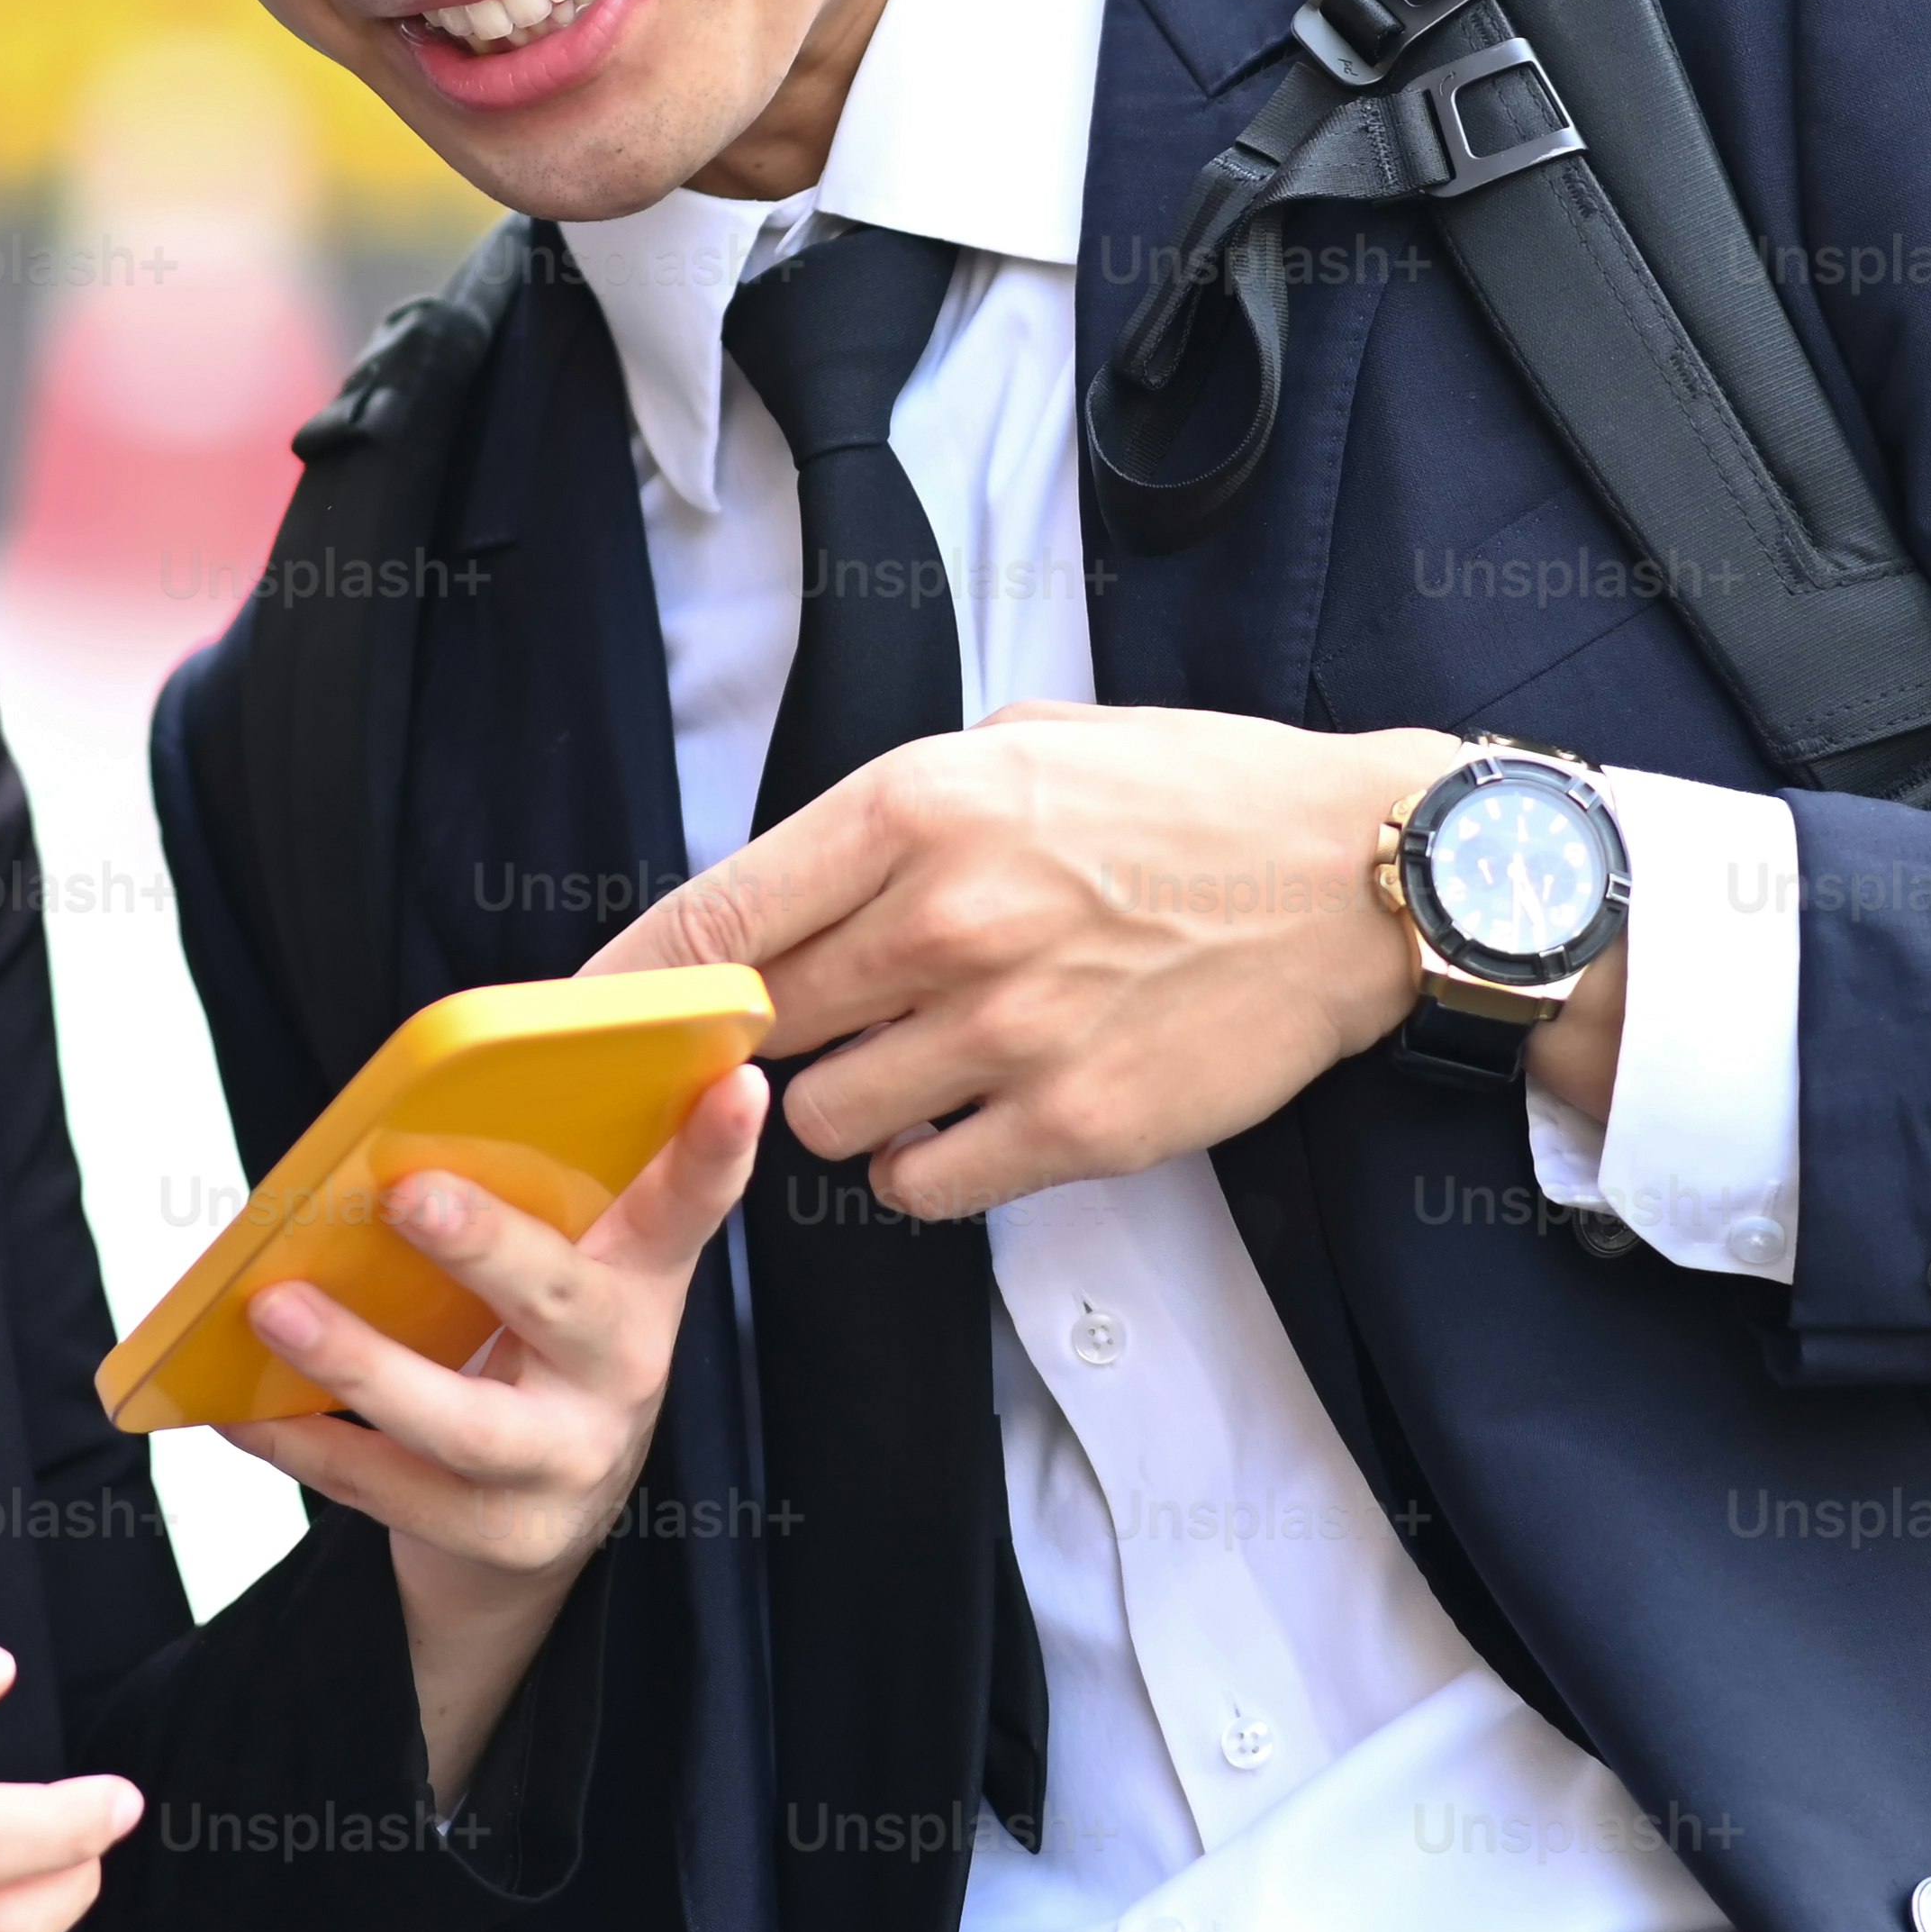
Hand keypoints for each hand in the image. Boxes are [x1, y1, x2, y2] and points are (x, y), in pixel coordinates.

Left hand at [229, 1067, 769, 1805]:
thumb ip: (520, 1207)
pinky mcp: (499, 1538)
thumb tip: (393, 1127)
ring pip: (466, 1422)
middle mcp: (622, 1375)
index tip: (737, 1083)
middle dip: (487, 1247)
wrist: (529, 1531)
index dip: (717, 1151)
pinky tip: (236, 1403)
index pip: (688, 1210)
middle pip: (563, 1304)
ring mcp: (567, 1467)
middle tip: (408, 1191)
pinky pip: (386, 1489)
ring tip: (272, 1306)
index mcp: (639, 1286)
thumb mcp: (551, 1280)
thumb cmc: (525, 1363)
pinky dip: (304, 1443)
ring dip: (362, 1361)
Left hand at [583, 706, 1621, 1218]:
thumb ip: (888, 819)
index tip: (576, 1019)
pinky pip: (921, 1186)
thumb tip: (771, 900)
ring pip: (830, 1118)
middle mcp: (949, 920)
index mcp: (922, 808)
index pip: (718, 917)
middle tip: (813, 1028)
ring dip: (851, 1103)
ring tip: (927, 1059)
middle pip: (763, 1025)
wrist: (1353, 875)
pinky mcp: (1075, 1124)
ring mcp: (1011, 1031)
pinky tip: (974, 1118)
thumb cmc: (1190, 798)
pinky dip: (925, 1167)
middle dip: (765, 1037)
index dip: (630, 982)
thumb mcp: (1022, 745)